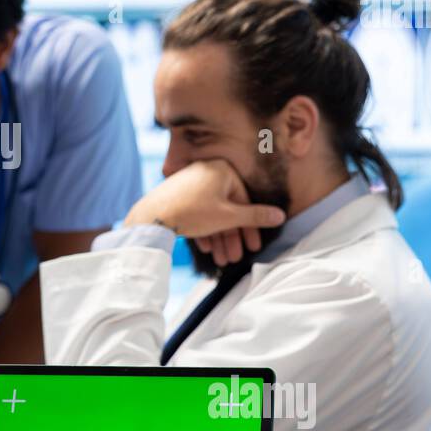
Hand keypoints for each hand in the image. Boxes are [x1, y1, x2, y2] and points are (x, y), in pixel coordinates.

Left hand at [124, 158, 285, 258]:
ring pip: (211, 213)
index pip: (244, 201)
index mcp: (223, 170)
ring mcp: (190, 182)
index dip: (250, 228)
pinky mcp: (177, 193)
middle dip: (231, 237)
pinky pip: (196, 211)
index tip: (252, 247)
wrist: (150, 216)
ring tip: (221, 260)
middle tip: (235, 258)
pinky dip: (203, 229)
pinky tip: (206, 249)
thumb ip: (256, 217)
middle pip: (227, 209)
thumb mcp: (229, 217)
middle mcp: (207, 171)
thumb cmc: (192, 212)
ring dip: (218, 238)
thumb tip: (280, 216)